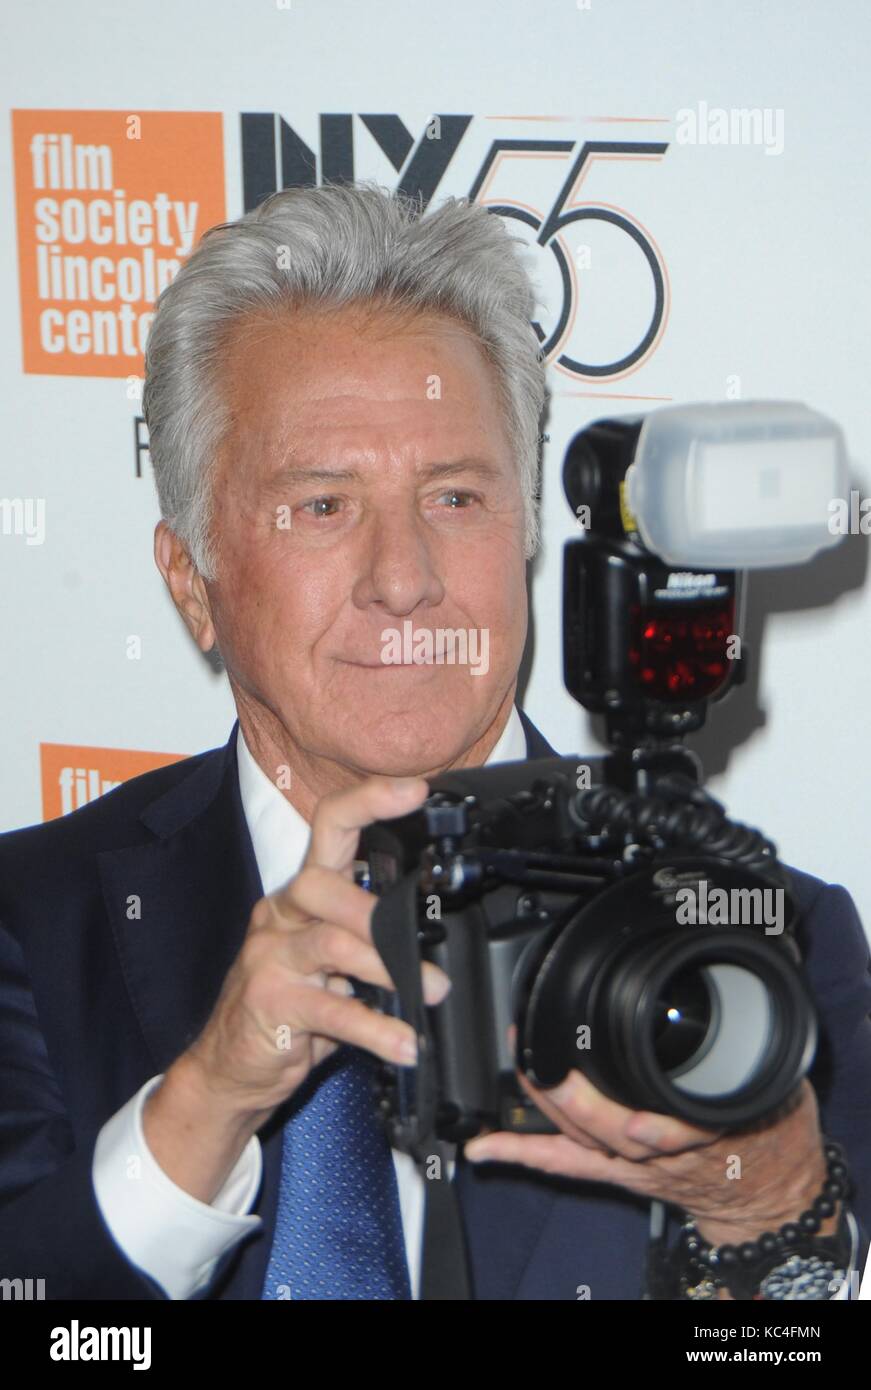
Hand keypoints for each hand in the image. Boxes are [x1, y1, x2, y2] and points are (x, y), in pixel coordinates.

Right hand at [143, 774, 449, 1200]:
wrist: (228, 1068)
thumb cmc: (287, 1008)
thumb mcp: (331, 962)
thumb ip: (371, 937)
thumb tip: (434, 930)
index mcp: (302, 895)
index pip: (329, 826)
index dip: (370, 801)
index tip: (415, 790)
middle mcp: (281, 915)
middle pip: (322, 883)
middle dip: (376, 911)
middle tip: (423, 945)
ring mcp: (269, 957)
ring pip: (331, 943)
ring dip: (390, 968)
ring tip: (431, 991)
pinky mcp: (269, 1003)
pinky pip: (331, 1009)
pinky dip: (376, 1028)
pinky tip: (404, 1043)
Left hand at [465, 1061, 831, 1248]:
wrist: (767, 1189)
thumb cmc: (767, 1129)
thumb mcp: (774, 1083)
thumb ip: (749, 1053)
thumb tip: (747, 1002)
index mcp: (704, 1127)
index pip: (668, 1125)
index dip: (641, 1116)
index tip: (622, 1102)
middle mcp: (661, 1150)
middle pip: (611, 1130)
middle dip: (572, 1095)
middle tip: (544, 1060)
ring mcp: (632, 1162)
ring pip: (584, 1140)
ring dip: (546, 1106)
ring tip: (521, 1069)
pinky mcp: (615, 1169)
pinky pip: (564, 1163)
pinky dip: (522, 1152)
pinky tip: (483, 1147)